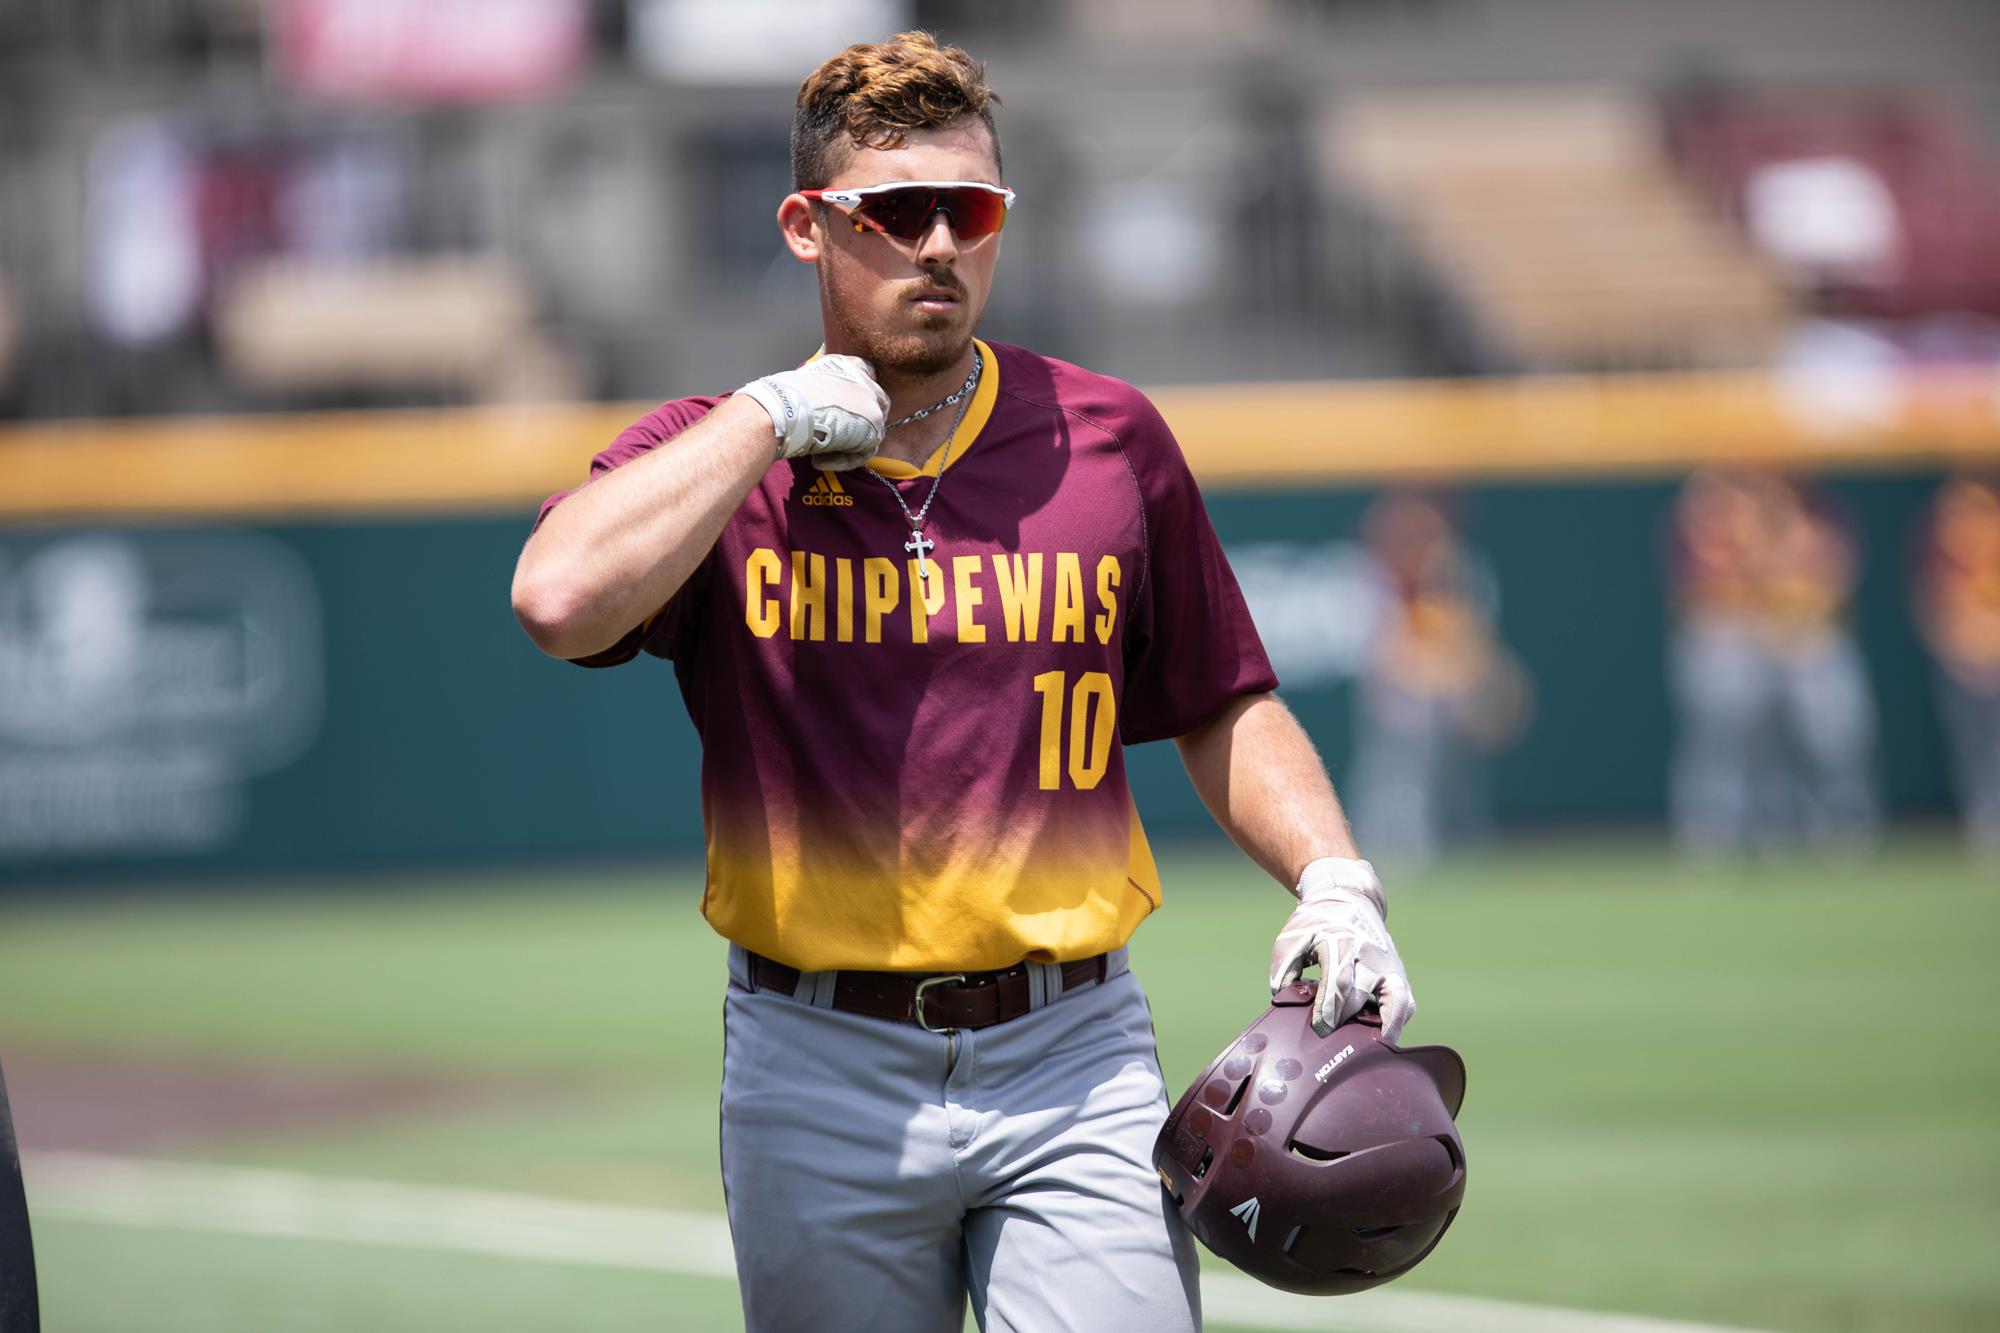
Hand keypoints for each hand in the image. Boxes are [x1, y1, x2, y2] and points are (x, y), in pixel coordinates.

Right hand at [737, 355, 888, 470]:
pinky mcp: (873, 426)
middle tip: (841, 437)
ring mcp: (871, 402)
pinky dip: (842, 460)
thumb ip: (824, 390)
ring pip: (872, 430)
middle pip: (878, 402)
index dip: (860, 394)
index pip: (867, 373)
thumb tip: (820, 406)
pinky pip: (864, 451)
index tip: (847, 410)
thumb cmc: (783, 398)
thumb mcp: (807, 383)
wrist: (784, 408)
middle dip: (864, 421)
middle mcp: (864, 379)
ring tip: (821, 453)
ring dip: (850, 444)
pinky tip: (820, 461)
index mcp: (847, 365)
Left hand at [1269, 857, 1414, 1041]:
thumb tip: (1282, 996)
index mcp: (1342, 943)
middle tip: (1331, 1040)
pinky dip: (1396, 1022)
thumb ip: (1284, 967)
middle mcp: (1370, 956)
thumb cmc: (1316, 924)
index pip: (1338, 980)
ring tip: (1370, 1048)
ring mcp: (1389, 967)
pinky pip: (1405, 1003)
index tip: (1320, 1028)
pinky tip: (1380, 1038)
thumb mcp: (1292, 937)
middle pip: (1361, 995)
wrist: (1349, 900)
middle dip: (1346, 1021)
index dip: (1329, 1007)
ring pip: (1397, 1000)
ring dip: (1385, 1026)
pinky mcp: (1398, 976)